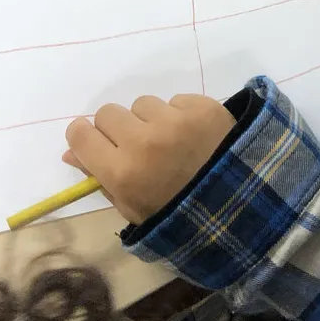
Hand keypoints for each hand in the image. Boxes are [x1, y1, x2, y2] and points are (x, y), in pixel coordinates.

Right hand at [63, 94, 235, 224]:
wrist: (248, 212)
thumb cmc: (182, 219)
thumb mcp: (134, 210)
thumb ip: (99, 180)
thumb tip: (71, 153)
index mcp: (122, 173)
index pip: (80, 134)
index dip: (86, 138)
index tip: (98, 146)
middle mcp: (143, 142)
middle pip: (108, 113)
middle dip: (118, 129)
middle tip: (138, 148)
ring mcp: (174, 121)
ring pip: (142, 104)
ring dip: (151, 121)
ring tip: (173, 144)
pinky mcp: (203, 108)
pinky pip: (175, 101)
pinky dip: (181, 116)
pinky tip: (196, 138)